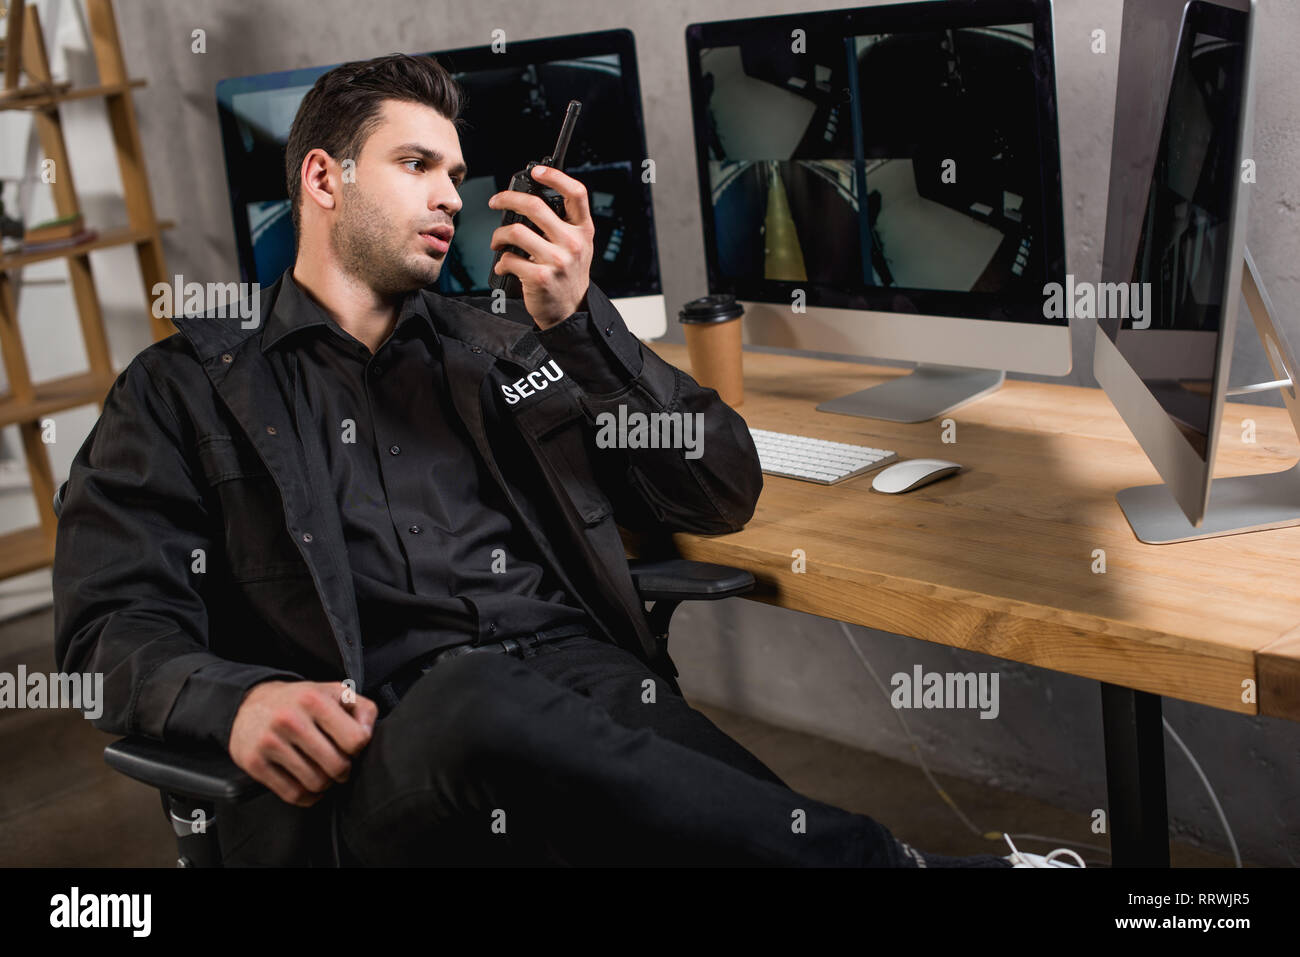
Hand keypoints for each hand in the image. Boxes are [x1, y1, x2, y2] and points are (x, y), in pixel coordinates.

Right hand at [229, 679, 377, 806]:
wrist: (250, 703)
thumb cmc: (302, 701)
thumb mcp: (335, 693)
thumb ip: (362, 709)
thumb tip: (368, 735)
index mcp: (314, 699)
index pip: (356, 740)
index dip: (359, 747)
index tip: (351, 746)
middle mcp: (290, 720)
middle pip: (337, 766)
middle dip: (344, 770)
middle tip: (339, 764)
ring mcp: (270, 742)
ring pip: (316, 783)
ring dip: (326, 783)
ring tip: (323, 771)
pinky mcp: (254, 763)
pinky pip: (293, 795)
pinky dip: (308, 796)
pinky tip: (309, 786)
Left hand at [488, 165, 593, 329]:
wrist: (569, 311)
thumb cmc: (568, 275)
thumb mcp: (577, 246)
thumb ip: (562, 224)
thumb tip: (527, 200)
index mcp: (583, 230)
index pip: (576, 193)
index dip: (555, 176)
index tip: (537, 171)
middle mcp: (573, 243)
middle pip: (534, 206)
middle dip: (507, 198)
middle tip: (496, 201)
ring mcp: (557, 261)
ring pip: (515, 232)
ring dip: (498, 235)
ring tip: (498, 241)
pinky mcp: (541, 277)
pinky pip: (509, 259)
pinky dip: (501, 261)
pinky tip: (504, 265)